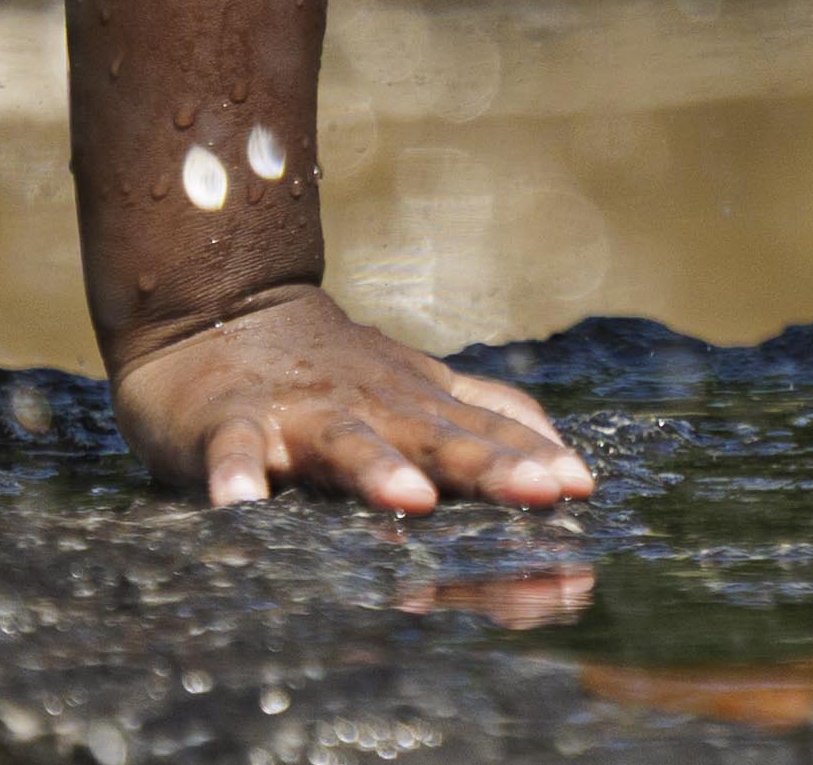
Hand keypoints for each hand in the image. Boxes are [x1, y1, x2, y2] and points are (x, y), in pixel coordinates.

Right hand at [107, 284, 596, 511]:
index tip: (584, 490)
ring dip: (380, 471)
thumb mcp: (415, 388)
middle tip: (545, 496)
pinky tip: (242, 505)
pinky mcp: (232, 417)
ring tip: (414, 503)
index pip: (489, 431)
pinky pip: (236, 446)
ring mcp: (304, 410)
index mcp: (420, 403)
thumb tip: (558, 448)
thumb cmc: (332, 369)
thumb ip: (478, 415)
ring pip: (349, 442)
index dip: (536, 458)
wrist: (228, 307)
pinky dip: (238, 473)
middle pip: (440, 438)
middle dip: (494, 467)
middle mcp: (374, 405)